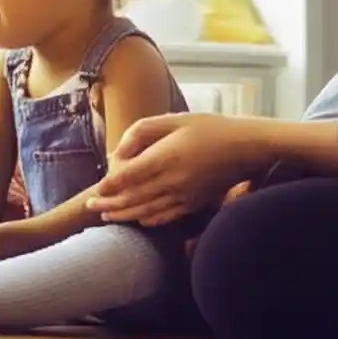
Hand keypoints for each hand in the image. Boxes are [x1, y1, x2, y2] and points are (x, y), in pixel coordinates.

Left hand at [87, 113, 271, 226]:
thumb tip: (118, 151)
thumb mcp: (174, 119)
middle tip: (90, 207)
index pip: (128, 177)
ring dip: (124, 215)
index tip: (96, 190)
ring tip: (106, 216)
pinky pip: (167, 216)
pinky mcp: (195, 203)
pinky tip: (138, 219)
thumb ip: (142, 131)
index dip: (109, 185)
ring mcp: (184, 195)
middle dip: (109, 204)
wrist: (246, 148)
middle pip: (133, 198)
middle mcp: (172, 180)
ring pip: (147, 210)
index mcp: (165, 157)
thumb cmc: (208, 128)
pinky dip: (149, 219)